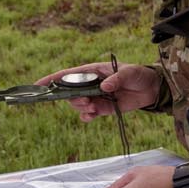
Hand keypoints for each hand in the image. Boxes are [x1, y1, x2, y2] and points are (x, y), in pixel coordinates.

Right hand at [40, 61, 160, 120]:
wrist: (151, 89)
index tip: (37, 86)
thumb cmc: (139, 74)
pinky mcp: (102, 108)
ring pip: (77, 104)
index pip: (67, 74)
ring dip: (81, 107)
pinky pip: (88, 114)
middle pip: (69, 92)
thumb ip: (117, 79)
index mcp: (92, 71)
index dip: (51, 79)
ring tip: (93, 107)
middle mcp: (90, 84)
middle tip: (86, 101)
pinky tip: (92, 116)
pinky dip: (86, 117)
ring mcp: (95, 97)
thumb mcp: (130, 73)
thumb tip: (104, 87)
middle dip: (72, 98)